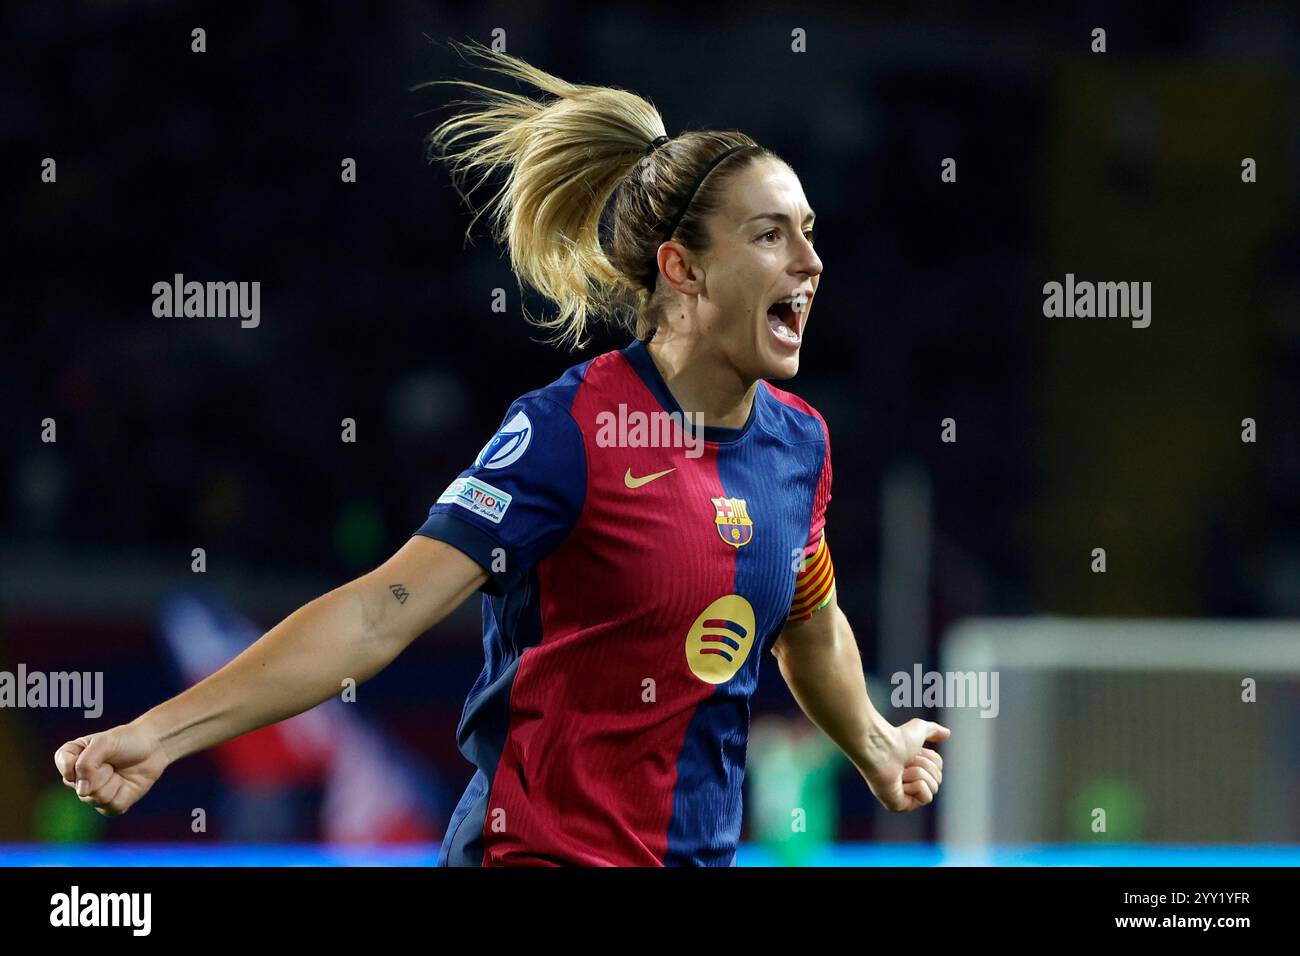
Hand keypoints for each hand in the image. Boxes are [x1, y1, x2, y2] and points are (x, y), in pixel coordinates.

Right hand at [54, 721, 170, 816]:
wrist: (153, 747)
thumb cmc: (126, 740)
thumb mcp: (104, 743)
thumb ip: (86, 763)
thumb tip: (83, 792)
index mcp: (70, 759)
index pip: (67, 770)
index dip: (84, 762)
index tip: (99, 748)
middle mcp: (77, 779)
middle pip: (83, 789)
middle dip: (104, 773)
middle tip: (113, 762)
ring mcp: (92, 794)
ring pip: (97, 799)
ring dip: (114, 782)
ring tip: (119, 771)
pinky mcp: (109, 804)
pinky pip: (112, 807)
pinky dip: (124, 794)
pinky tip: (126, 783)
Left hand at [859, 719, 949, 811]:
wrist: (881, 748)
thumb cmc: (896, 738)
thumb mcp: (920, 729)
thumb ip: (933, 730)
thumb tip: (946, 733)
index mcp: (912, 767)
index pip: (938, 768)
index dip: (930, 758)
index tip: (914, 752)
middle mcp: (908, 782)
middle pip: (938, 779)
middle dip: (925, 767)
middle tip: (907, 762)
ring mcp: (903, 795)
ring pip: (933, 788)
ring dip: (919, 774)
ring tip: (901, 771)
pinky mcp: (899, 805)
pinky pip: (925, 798)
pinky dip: (916, 786)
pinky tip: (900, 781)